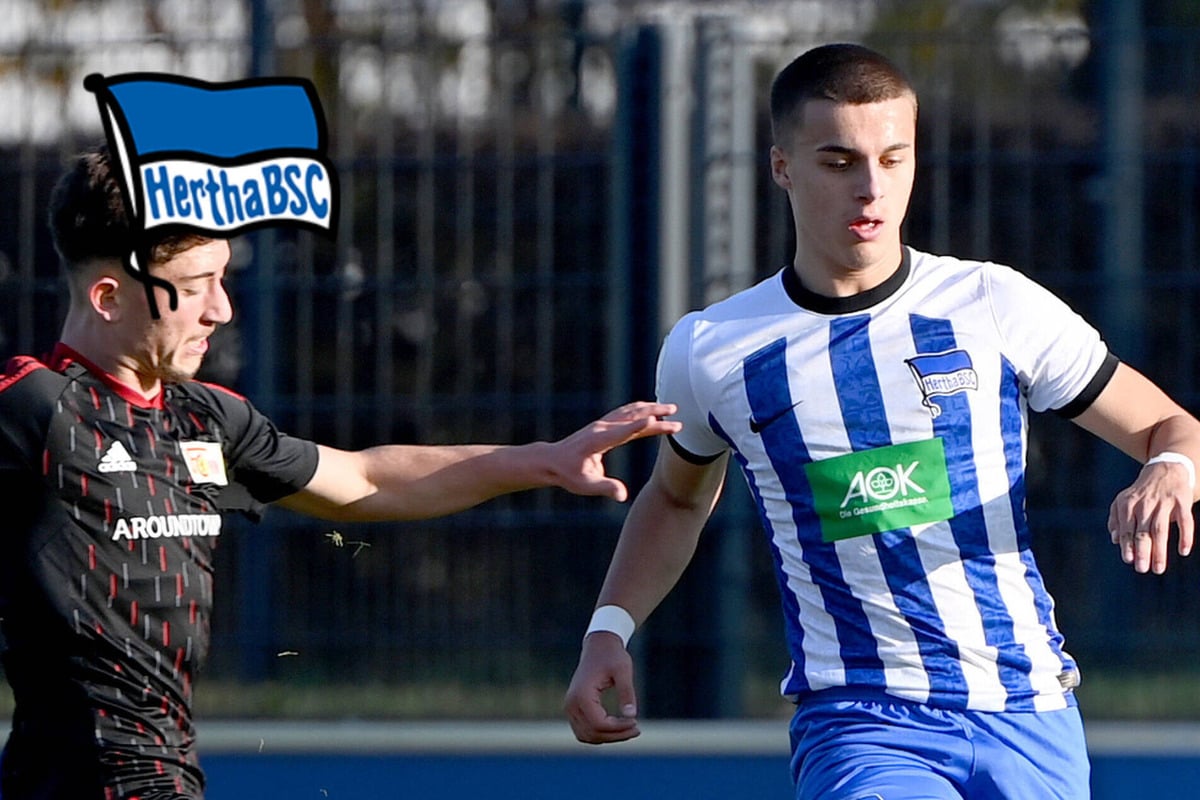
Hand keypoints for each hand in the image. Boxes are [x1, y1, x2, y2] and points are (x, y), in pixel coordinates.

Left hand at [550, 402, 680, 501]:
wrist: (552, 461)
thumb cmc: (569, 475)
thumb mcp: (585, 485)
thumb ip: (605, 488)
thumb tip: (622, 496)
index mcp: (598, 441)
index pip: (623, 432)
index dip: (639, 426)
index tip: (656, 420)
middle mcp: (601, 428)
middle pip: (632, 417)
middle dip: (655, 415)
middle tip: (675, 414)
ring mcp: (602, 424)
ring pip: (630, 412)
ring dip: (651, 409)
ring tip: (670, 409)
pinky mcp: (603, 425)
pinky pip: (625, 413)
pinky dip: (640, 409)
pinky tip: (650, 409)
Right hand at [564, 632, 640, 743]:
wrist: (598, 646)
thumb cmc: (612, 656)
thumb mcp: (623, 670)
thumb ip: (627, 692)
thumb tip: (631, 715)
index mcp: (582, 694)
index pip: (599, 724)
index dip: (618, 728)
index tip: (636, 722)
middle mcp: (571, 704)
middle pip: (592, 733)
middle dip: (616, 735)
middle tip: (637, 729)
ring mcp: (570, 708)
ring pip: (586, 736)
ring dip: (608, 738)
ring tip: (628, 730)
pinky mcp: (573, 709)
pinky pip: (584, 731)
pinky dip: (599, 734)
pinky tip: (616, 728)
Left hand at [1108, 460, 1195, 573]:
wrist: (1164, 470)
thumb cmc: (1141, 493)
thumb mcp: (1123, 501)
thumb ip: (1116, 520)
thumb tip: (1115, 540)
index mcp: (1128, 505)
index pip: (1126, 529)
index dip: (1127, 545)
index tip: (1129, 561)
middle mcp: (1145, 504)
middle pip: (1142, 532)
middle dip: (1142, 551)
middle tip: (1142, 569)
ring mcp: (1164, 503)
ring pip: (1160, 529)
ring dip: (1160, 550)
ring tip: (1158, 568)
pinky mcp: (1182, 501)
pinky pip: (1186, 521)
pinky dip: (1185, 536)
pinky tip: (1183, 551)